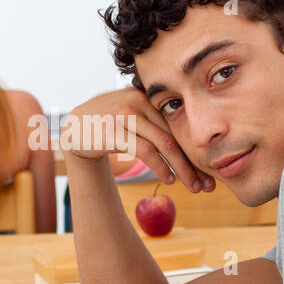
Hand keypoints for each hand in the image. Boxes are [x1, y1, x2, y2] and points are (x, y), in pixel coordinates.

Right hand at [62, 87, 214, 192]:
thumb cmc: (110, 126)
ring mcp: (125, 114)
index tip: (209, 171)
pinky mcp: (113, 131)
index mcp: (148, 96)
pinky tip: (169, 179)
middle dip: (193, 162)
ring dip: (182, 168)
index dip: (195, 150)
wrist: (74, 128)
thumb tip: (190, 149)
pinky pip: (145, 150)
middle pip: (175, 135)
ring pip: (164, 143)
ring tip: (193, 187)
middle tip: (208, 184)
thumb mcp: (133, 119)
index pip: (178, 125)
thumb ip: (156, 125)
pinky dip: (161, 166)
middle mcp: (138, 101)